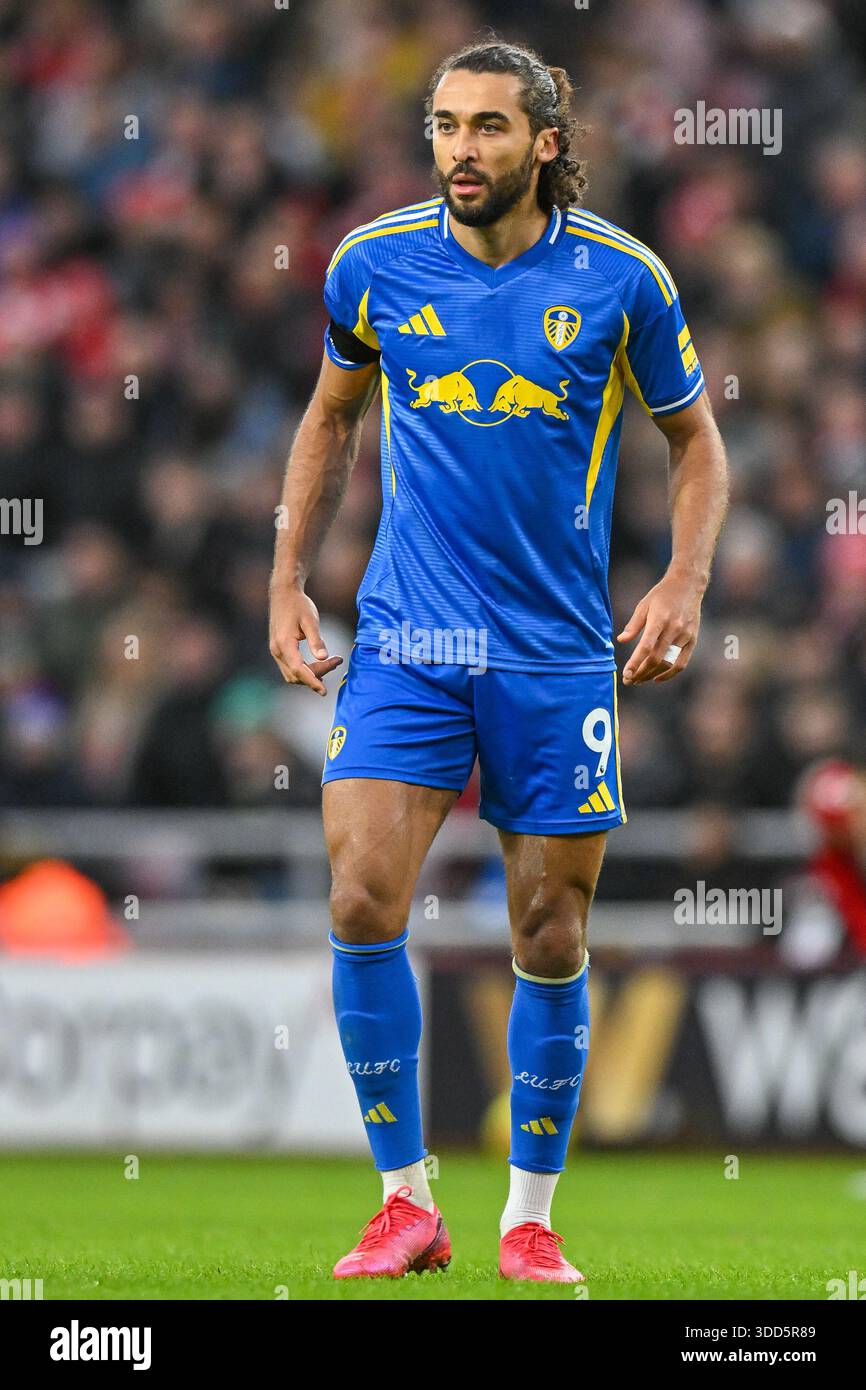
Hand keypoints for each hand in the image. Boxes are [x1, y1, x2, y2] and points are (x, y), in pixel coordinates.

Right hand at [269, 586, 341, 695]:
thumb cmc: (298, 604)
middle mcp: (277, 650)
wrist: (283, 593)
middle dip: (316, 676)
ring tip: (330, 665)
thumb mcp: (310, 620)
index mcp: (284, 644)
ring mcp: (275, 650)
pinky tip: (317, 665)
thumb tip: (323, 657)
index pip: (298, 670)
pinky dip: (303, 670)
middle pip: (296, 675)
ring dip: (310, 675)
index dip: (312, 682)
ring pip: (291, 674)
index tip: (324, 691)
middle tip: (337, 662)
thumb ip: (316, 640)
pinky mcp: (278, 649)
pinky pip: (290, 667)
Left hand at [617, 569, 702, 684]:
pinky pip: (681, 663)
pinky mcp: (692, 640)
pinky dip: (670, 673)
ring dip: (652, 675)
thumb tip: (621, 640)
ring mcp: (685, 636)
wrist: (688, 585)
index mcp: (659, 620)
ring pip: (667, 663)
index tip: (626, 674)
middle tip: (628, 681)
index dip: (635, 663)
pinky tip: (657, 678)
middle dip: (640, 673)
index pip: (646, 647)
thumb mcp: (644, 605)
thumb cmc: (662, 595)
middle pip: (656, 659)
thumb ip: (633, 625)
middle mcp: (673, 629)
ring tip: (639, 680)